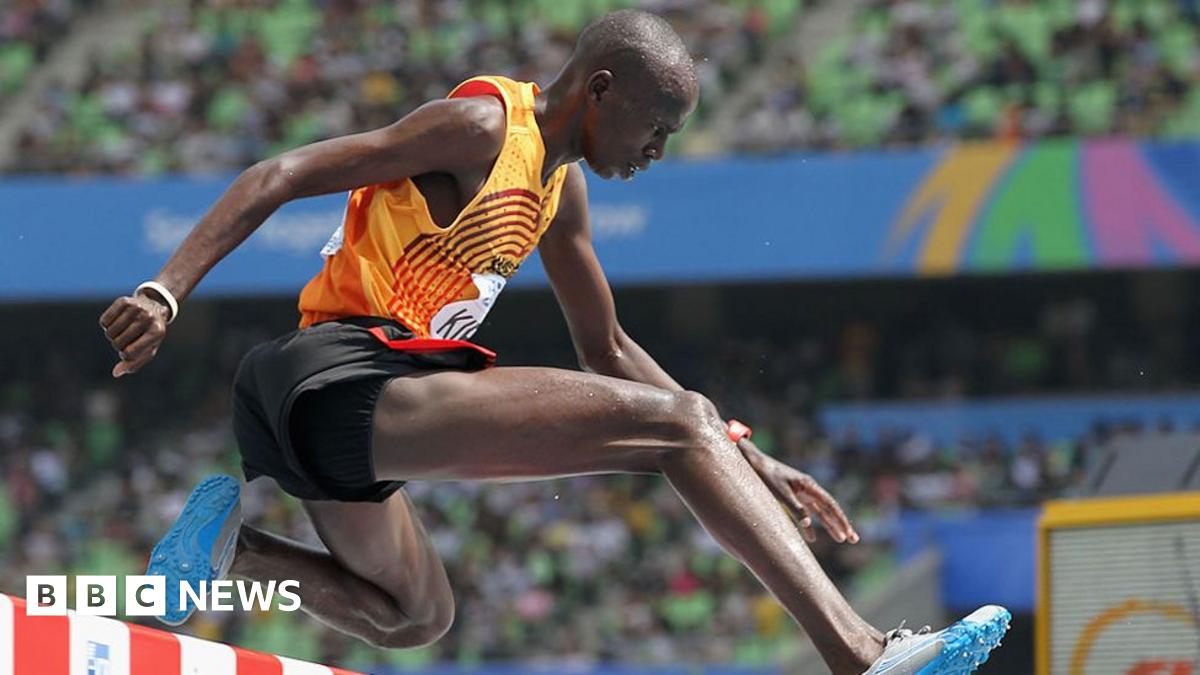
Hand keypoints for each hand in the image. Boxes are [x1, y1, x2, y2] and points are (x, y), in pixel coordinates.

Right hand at [99, 292, 169, 376]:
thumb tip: (116, 373)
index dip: (125, 355)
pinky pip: (104, 321)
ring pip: (109, 333)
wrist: (154, 306)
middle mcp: (148, 318)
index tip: (129, 351)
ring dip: (112, 336)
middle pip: (118, 343)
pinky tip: (117, 322)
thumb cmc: (150, 333)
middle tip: (127, 339)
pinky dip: (107, 325)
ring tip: (123, 331)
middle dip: (118, 345)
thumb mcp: (148, 349)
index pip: (129, 353)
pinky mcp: (124, 301)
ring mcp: (136, 308)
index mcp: (157, 332)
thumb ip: (134, 363)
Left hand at [742, 441, 859, 543]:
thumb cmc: (767, 476)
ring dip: (830, 526)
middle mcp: (809, 489)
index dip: (841, 519)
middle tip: (853, 540)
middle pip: (830, 509)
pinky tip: (812, 539)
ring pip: (820, 513)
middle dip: (842, 524)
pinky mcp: (793, 498)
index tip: (848, 532)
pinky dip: (809, 526)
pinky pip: (806, 514)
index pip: (830, 505)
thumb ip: (795, 508)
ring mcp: (802, 494)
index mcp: (809, 485)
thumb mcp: (781, 493)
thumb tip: (808, 525)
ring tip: (841, 539)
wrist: (755, 464)